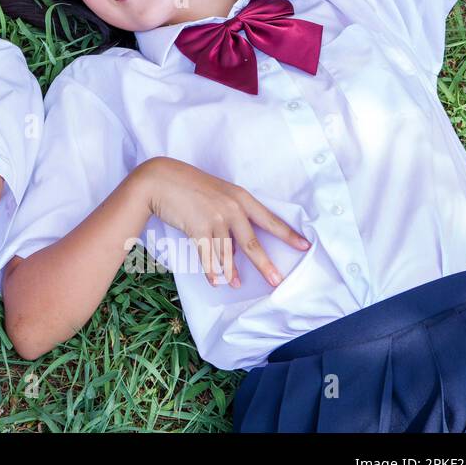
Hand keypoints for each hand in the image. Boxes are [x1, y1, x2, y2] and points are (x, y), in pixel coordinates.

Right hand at [136, 156, 308, 287]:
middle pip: (252, 243)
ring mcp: (214, 218)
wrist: (160, 179)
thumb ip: (231, 215)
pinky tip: (214, 280)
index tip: (305, 246)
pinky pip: (207, 255)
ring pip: (227, 253)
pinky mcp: (197, 228)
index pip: (269, 219)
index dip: (288, 234)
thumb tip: (236, 246)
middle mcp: (231, 208)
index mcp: (240, 196)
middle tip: (276, 281)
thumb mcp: (217, 194)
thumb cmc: (189, 184)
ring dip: (231, 272)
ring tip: (236, 284)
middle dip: (265, 265)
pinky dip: (210, 270)